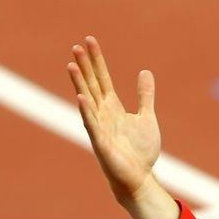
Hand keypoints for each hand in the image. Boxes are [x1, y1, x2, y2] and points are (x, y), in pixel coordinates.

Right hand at [67, 36, 161, 203]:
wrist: (139, 178)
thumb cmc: (140, 151)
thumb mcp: (146, 117)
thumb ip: (145, 95)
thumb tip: (145, 72)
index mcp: (113, 106)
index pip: (102, 77)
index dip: (97, 59)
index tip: (90, 40)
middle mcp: (103, 113)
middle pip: (92, 84)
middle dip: (85, 65)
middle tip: (76, 46)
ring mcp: (99, 127)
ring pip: (87, 100)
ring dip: (79, 83)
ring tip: (72, 65)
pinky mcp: (100, 142)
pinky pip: (92, 124)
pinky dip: (87, 111)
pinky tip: (82, 97)